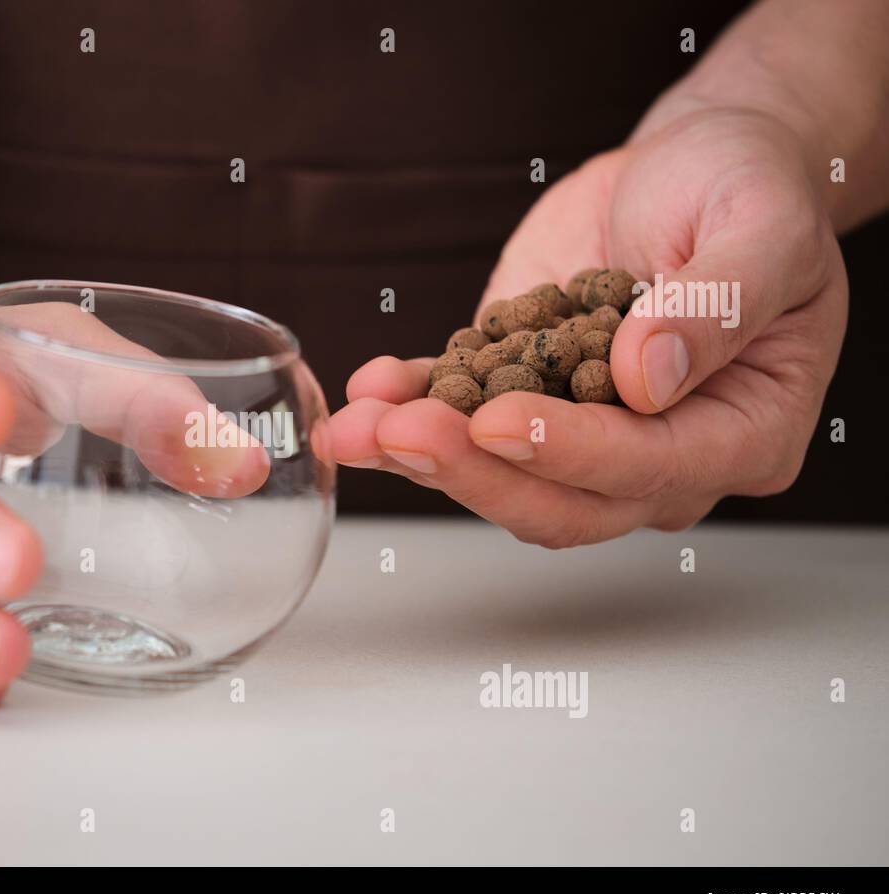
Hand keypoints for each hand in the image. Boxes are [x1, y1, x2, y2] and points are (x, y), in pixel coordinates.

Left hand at [330, 108, 846, 546]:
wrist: (687, 167)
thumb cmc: (749, 190)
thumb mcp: (763, 227)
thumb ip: (718, 305)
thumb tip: (646, 380)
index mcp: (742, 434)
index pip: (646, 466)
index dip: (565, 452)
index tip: (495, 420)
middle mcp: (661, 457)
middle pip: (560, 500)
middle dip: (472, 471)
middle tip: (398, 433)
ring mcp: (584, 436)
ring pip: (499, 473)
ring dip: (421, 453)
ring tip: (355, 425)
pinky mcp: (522, 395)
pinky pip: (461, 418)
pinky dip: (411, 406)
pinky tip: (369, 388)